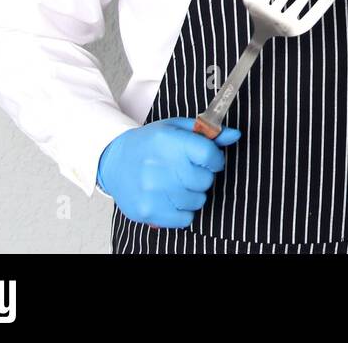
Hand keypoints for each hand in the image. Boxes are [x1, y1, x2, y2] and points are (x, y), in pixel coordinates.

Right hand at [97, 117, 241, 227]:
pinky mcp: (148, 211)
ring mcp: (152, 191)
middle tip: (187, 171)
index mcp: (167, 141)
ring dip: (193, 193)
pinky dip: (183, 210)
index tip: (209, 160)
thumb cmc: (149, 144)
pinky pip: (185, 218)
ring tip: (177, 183)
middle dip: (202, 176)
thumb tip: (235, 135)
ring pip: (197, 200)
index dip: (215, 159)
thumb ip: (208, 132)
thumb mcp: (176, 128)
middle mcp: (158, 166)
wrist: (113, 161)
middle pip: (205, 180)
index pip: (208, 155)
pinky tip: (172, 197)